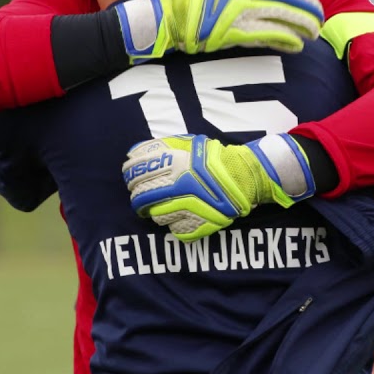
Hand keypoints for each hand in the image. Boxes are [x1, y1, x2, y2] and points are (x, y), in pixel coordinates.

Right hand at [113, 0, 323, 63]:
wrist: (160, 22)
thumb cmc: (181, 9)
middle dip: (305, 8)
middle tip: (319, 17)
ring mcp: (235, 13)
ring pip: (278, 16)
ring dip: (300, 25)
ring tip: (314, 31)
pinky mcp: (232, 33)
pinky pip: (265, 35)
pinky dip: (283, 39)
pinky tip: (297, 44)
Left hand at [122, 133, 314, 240]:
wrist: (243, 176)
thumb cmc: (214, 159)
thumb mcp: (188, 143)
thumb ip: (163, 147)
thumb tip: (135, 154)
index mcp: (174, 164)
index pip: (136, 173)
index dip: (129, 176)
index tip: (130, 179)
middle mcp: (179, 186)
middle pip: (142, 198)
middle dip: (137, 200)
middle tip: (140, 200)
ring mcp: (189, 207)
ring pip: (157, 216)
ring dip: (155, 213)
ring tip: (161, 208)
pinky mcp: (199, 224)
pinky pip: (176, 230)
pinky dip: (175, 225)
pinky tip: (179, 218)